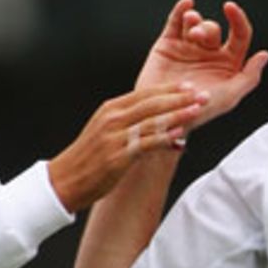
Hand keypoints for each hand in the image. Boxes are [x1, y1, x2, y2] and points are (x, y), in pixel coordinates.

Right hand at [48, 83, 210, 212]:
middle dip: (179, 97)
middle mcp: (113, 118)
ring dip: (178, 114)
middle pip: (152, 103)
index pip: (145, 94)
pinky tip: (179, 135)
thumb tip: (154, 124)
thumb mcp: (105, 133)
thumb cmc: (88, 160)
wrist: (65, 180)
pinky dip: (164, 138)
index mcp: (110, 109)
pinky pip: (146, 144)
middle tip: (202, 94)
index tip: (189, 86)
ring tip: (197, 110)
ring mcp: (115, 137)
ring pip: (152, 120)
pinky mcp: (118, 156)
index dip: (169, 89)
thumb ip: (128, 125)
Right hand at [137, 0, 267, 127]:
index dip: (238, 19)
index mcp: (227, 63)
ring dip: (194, 20)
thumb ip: (249, 78)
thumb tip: (264, 56)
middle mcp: (208, 53)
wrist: (164, 116)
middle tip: (196, 38)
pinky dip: (180, 10)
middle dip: (206, 29)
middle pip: (213, 29)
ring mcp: (188, 47)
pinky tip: (186, 4)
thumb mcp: (229, 98)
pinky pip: (175, 21)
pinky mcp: (168, 45)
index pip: (239, 35)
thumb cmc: (198, 111)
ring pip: (195, 23)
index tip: (230, 8)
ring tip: (189, 30)